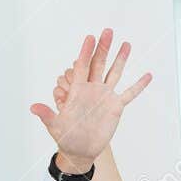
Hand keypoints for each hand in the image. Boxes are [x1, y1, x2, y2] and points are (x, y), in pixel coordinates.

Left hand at [30, 29, 150, 170]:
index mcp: (78, 90)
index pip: (82, 67)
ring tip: (126, 44)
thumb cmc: (66, 137)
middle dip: (103, 48)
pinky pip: (129, 94)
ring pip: (114, 73)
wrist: (80, 149)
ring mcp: (105, 96)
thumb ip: (47, 115)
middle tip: (108, 31)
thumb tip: (33, 108)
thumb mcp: (55, 126)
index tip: (90, 37)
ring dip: (121, 59)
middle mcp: (92, 89)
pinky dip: (138, 85)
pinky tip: (147, 75)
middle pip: (99, 64)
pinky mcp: (115, 107)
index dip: (85, 52)